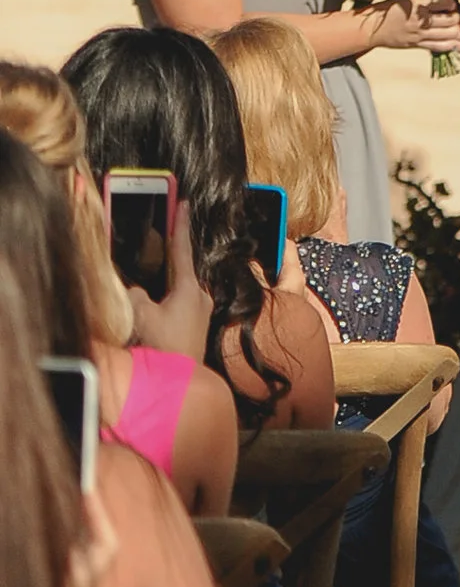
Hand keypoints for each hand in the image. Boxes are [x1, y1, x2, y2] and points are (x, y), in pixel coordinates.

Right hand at [129, 193, 211, 361]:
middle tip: (157, 236)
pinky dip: (165, 299)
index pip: (181, 248)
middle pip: (180, 268)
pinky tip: (153, 307)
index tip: (183, 202)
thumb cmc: (162, 349)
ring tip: (149, 278)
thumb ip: (133, 294)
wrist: (180, 384)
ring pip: (177, 288)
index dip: (179, 223)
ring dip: (164, 281)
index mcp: (189, 289)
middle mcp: (200, 297)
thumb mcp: (139, 316)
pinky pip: (178, 304)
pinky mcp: (195, 327)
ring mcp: (200, 313)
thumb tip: (134, 290)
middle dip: (166, 254)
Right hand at [369, 0, 459, 51]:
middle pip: (450, 21)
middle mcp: (419, 20)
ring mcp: (419, 34)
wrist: (370, 29)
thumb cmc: (388, 9)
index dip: (454, 4)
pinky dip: (455, 47)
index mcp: (415, 3)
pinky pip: (439, 47)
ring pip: (449, 35)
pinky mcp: (417, 44)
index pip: (439, 3)